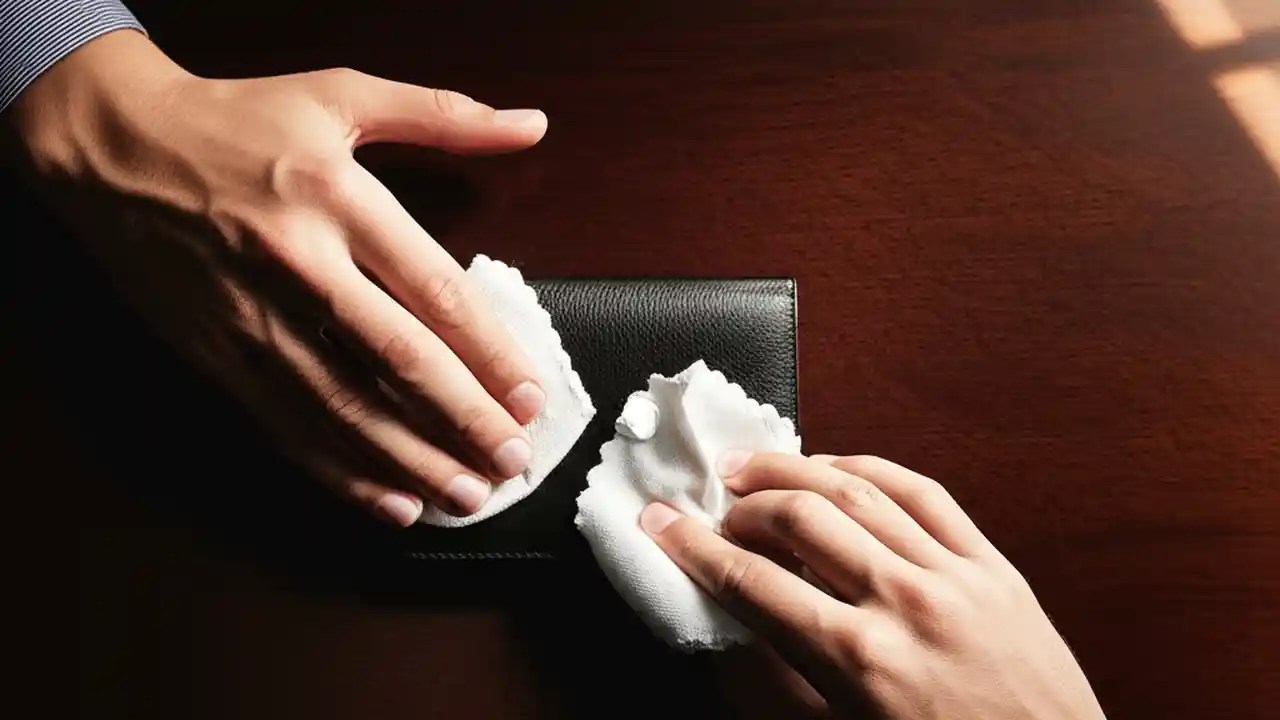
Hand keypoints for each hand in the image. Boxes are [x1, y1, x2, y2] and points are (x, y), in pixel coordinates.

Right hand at [6, 30, 548, 525]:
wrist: (109, 146)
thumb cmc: (235, 119)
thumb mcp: (341, 94)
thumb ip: (443, 113)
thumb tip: (531, 125)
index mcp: (339, 200)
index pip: (434, 290)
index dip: (490, 351)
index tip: (532, 394)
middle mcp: (299, 265)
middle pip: (397, 359)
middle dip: (464, 419)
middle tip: (513, 460)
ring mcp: (254, 318)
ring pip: (343, 408)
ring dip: (411, 460)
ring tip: (465, 495)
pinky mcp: (219, 355)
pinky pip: (287, 426)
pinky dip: (340, 471)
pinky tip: (388, 501)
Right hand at [642, 453, 1105, 718]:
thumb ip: (778, 685)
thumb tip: (728, 629)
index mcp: (859, 661)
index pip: (752, 582)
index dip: (693, 548)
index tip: (660, 522)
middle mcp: (903, 604)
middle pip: (800, 517)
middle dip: (743, 503)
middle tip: (715, 507)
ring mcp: (955, 575)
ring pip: (859, 488)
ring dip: (796, 469)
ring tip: (755, 468)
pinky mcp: (994, 565)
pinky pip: (924, 492)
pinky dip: (871, 467)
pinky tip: (837, 467)